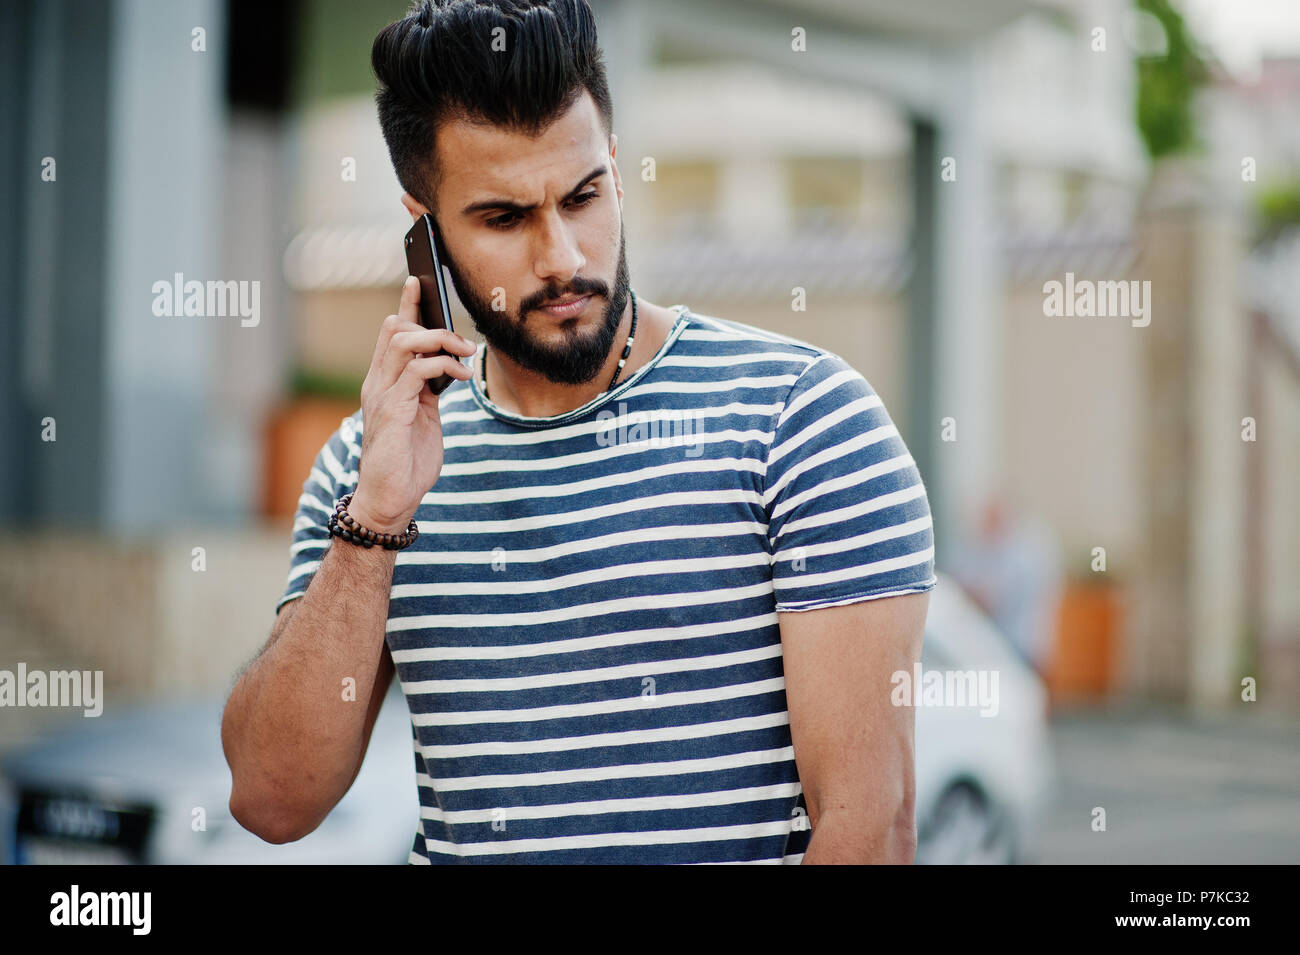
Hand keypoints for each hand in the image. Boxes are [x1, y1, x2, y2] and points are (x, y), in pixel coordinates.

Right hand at [350, 276, 474, 532]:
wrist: (391, 498)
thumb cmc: (407, 461)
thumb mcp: (422, 417)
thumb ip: (427, 390)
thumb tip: (447, 366)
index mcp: (384, 383)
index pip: (392, 333)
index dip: (406, 305)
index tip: (419, 281)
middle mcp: (378, 383)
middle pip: (397, 329)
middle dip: (432, 322)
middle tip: (464, 339)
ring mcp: (382, 395)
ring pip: (405, 343)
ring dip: (441, 341)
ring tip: (466, 354)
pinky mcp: (392, 410)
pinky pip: (417, 371)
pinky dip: (443, 365)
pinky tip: (461, 375)